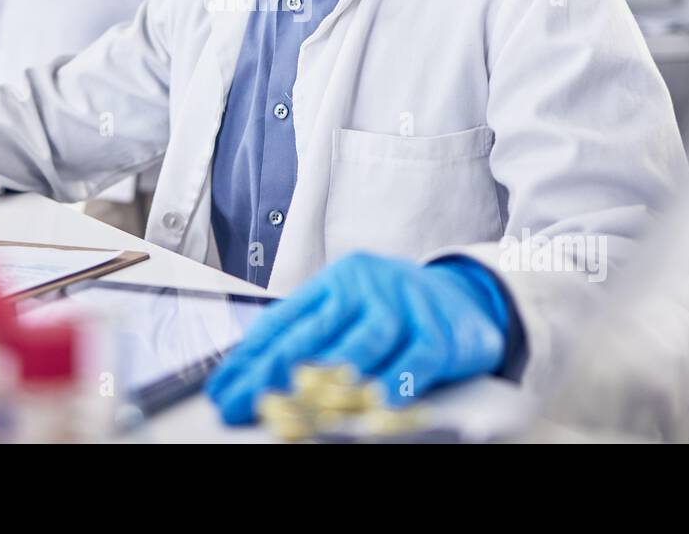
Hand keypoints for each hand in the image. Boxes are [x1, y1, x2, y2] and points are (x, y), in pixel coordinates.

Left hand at [206, 252, 508, 424]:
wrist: (465, 296)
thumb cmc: (393, 312)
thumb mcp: (348, 313)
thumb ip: (310, 339)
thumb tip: (252, 379)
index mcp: (334, 282)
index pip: (284, 322)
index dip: (250, 359)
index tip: (223, 392)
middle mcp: (365, 287)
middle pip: (316, 332)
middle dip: (276, 373)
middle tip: (247, 405)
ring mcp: (404, 304)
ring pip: (367, 339)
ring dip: (336, 373)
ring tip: (306, 400)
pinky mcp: (440, 329)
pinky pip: (418, 357)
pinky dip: (400, 379)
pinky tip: (382, 399)